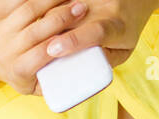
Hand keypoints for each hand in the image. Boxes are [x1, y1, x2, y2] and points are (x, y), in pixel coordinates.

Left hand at [0, 0, 91, 91]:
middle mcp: (6, 48)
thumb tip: (76, 86)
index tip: (80, 32)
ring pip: (28, 9)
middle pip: (37, 30)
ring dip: (51, 1)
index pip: (42, 54)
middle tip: (80, 9)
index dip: (62, 42)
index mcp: (18, 69)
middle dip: (61, 18)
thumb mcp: (31, 87)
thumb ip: (51, 87)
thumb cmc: (14, 72)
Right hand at [43, 0, 158, 69]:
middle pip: (71, 20)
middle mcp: (105, 7)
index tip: (53, 49)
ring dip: (46, 21)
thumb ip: (105, 61)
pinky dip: (48, 9)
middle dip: (51, 33)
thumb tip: (80, 71)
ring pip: (61, 7)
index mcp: (118, 27)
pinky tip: (39, 19)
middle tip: (35, 47)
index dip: (74, 41)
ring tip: (33, 35)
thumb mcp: (122, 52)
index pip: (96, 32)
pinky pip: (59, 1)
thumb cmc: (126, 30)